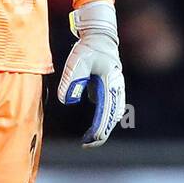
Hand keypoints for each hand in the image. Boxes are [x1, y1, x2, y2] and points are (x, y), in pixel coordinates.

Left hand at [57, 0, 125, 147]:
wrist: (100, 38)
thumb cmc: (89, 48)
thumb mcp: (77, 61)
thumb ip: (72, 80)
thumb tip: (67, 100)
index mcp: (110, 84)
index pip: (106, 113)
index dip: (98, 129)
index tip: (89, 140)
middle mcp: (116, 90)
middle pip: (112, 118)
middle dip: (101, 134)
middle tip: (86, 144)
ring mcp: (114, 91)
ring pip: (112, 116)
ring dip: (102, 129)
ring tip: (88, 141)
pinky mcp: (109, 91)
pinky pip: (108, 111)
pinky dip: (102, 122)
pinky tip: (92, 131)